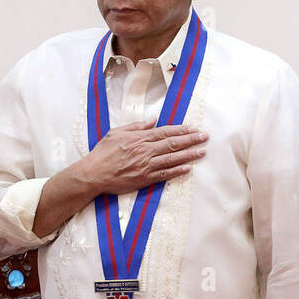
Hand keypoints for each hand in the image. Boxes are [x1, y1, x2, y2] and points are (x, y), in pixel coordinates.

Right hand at [81, 120, 207, 195]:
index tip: (193, 128)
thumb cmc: (103, 152)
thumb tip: (152, 120)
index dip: (181, 130)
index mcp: (139, 138)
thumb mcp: (117, 132)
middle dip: (191, 140)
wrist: (93, 173)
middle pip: (173, 144)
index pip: (165, 132)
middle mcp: (145, 151)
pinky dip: (177, 171)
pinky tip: (188, 168)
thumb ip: (136, 126)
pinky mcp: (145, 179)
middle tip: (204, 137)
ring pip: (172, 159)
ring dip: (189, 155)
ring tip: (202, 152)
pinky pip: (164, 175)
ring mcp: (146, 166)